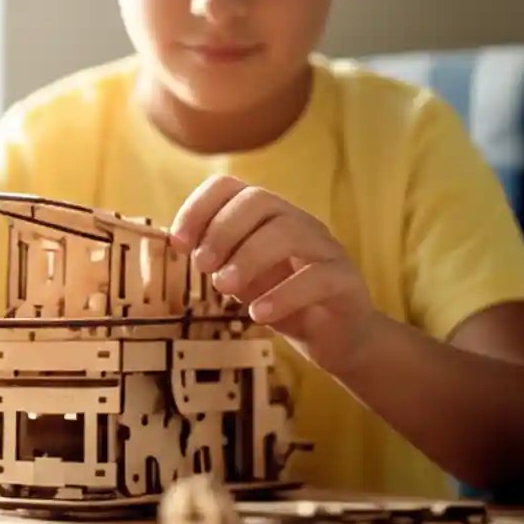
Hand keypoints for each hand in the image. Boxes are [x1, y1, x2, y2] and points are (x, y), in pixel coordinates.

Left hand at [169, 175, 378, 373]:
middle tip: (203, 267)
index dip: (198, 208)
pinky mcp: (345, 281)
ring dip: (248, 258)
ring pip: (287, 232)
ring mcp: (325, 249)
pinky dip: (282, 295)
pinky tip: (258, 314)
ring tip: (225, 289)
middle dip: (222, 231)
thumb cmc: (283, 301)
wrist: (337, 337)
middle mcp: (297, 222)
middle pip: (258, 201)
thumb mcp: (242, 277)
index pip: (229, 186)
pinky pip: (317, 278)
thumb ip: (217, 259)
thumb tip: (178, 243)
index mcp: (267, 216)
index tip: (179, 243)